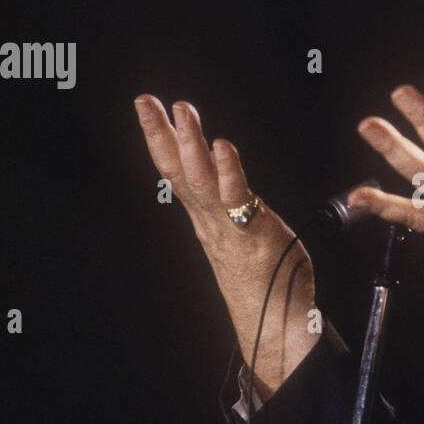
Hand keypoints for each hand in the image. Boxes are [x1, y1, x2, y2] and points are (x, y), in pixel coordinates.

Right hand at [132, 94, 316, 398]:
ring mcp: (227, 226)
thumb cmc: (264, 276)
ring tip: (183, 112)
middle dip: (161, 134)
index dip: (160, 138)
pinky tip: (223, 147)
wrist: (275, 322)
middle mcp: (209, 220)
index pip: (176, 171)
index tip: (149, 106)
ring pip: (201, 180)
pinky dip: (228, 171)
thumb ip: (230, 206)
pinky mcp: (252, 231)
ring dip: (191, 145)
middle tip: (148, 101)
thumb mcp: (239, 233)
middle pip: (178, 172)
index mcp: (205, 217)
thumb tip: (228, 183)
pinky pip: (236, 198)